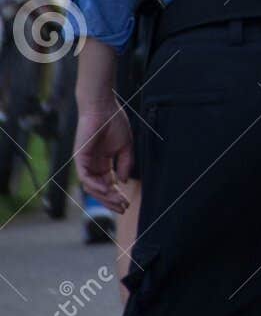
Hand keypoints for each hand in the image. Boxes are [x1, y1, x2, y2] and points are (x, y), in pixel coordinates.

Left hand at [74, 94, 133, 212]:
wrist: (103, 108)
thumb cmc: (114, 123)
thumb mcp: (125, 146)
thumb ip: (126, 164)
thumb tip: (124, 181)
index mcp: (103, 162)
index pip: (109, 184)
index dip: (117, 195)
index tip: (127, 203)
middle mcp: (92, 165)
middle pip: (100, 189)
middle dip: (111, 200)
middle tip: (123, 207)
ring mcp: (85, 162)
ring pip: (91, 186)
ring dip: (104, 195)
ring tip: (118, 199)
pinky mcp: (79, 158)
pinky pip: (85, 177)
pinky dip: (95, 185)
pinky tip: (107, 188)